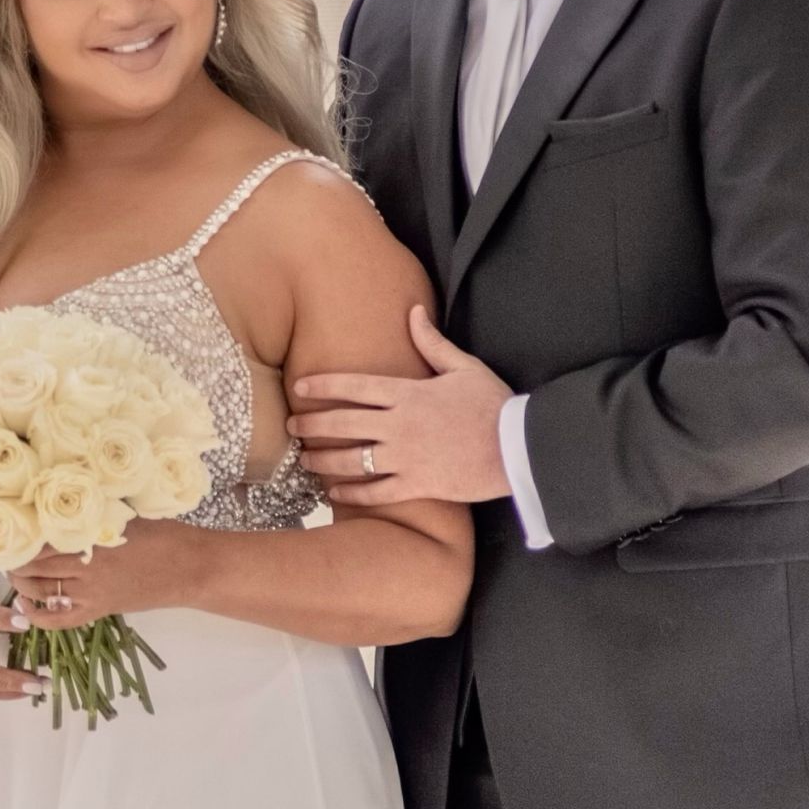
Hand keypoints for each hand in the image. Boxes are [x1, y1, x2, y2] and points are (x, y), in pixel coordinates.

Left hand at [11, 518, 201, 629]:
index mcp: (89, 539)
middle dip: (15, 562)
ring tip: (16, 575)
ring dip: (22, 585)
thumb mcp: (125, 516)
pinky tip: (26, 610)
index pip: (39, 542)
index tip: (11, 534)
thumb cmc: (163, 535)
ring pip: (41, 592)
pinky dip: (38, 618)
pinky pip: (60, 620)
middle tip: (9, 554)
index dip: (19, 540)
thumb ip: (93, 516)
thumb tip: (64, 507)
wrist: (190, 567)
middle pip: (33, 568)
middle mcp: (84, 567)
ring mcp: (91, 592)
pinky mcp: (99, 610)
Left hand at [288, 304, 513, 505]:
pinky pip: (376, 493)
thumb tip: (414, 312)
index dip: (323, 386)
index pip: (355, 386)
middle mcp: (400, 425)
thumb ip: (433, 342)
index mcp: (409, 393)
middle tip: (290, 427)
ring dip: (324, 461)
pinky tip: (334, 495)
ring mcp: (406, 457)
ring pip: (352, 460)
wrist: (518, 448)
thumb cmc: (494, 404)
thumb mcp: (465, 367)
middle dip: (312, 424)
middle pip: (344, 423)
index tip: (300, 389)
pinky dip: (352, 496)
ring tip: (305, 462)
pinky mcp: (418, 485)